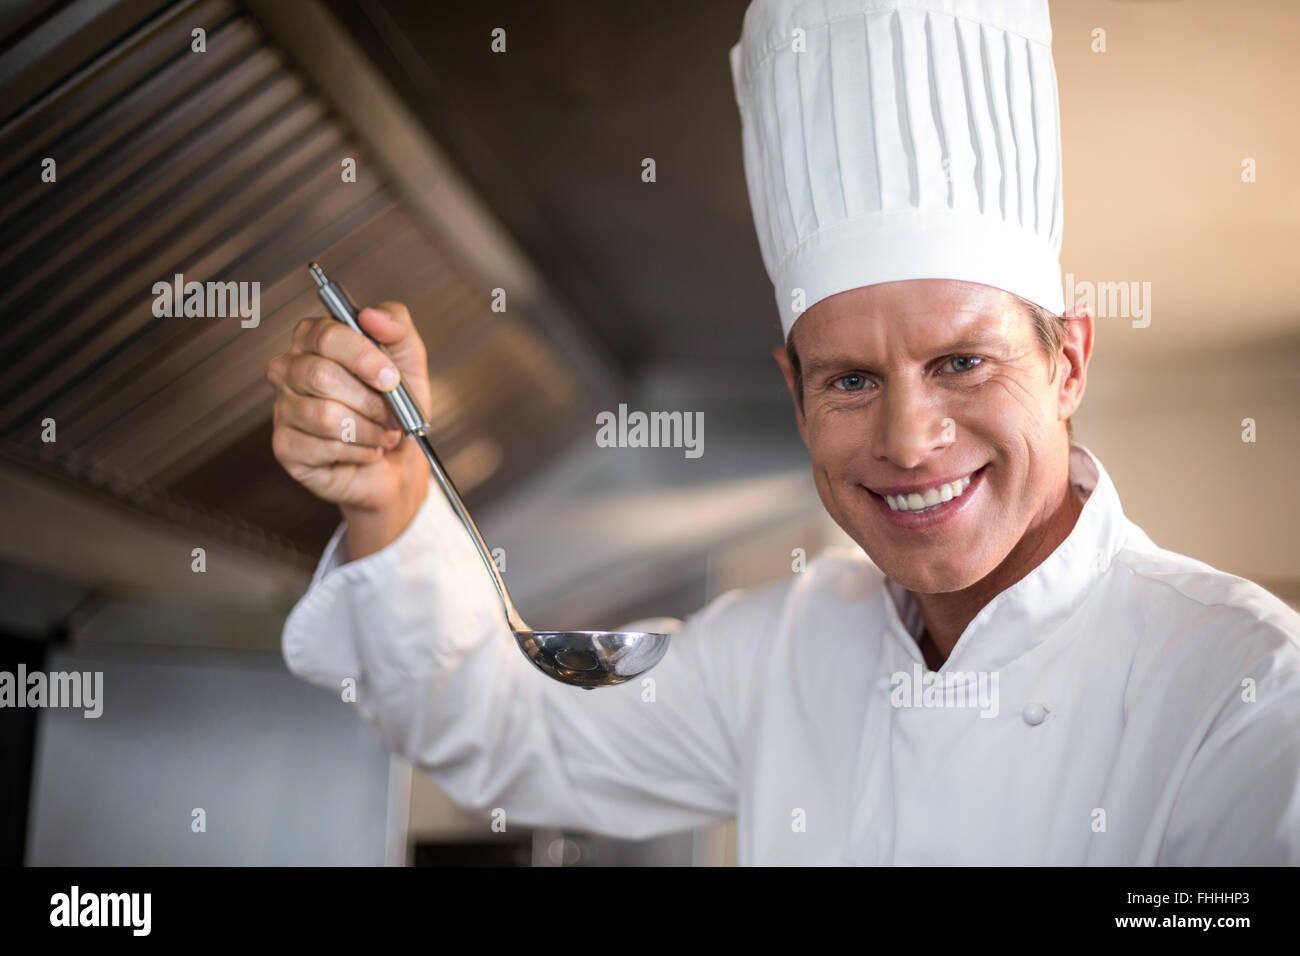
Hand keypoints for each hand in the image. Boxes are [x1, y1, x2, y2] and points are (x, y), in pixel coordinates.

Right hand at [267, 301, 430, 556]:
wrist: (398, 459)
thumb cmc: (396, 406)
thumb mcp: (409, 360)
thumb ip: (396, 325)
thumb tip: (370, 314)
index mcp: (313, 340)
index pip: (325, 335)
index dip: (362, 356)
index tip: (391, 377)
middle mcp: (290, 371)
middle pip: (320, 375)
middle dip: (369, 400)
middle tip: (391, 413)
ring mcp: (282, 410)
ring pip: (324, 415)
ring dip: (368, 429)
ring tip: (382, 434)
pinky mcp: (285, 447)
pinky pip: (323, 448)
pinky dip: (359, 452)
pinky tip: (367, 450)